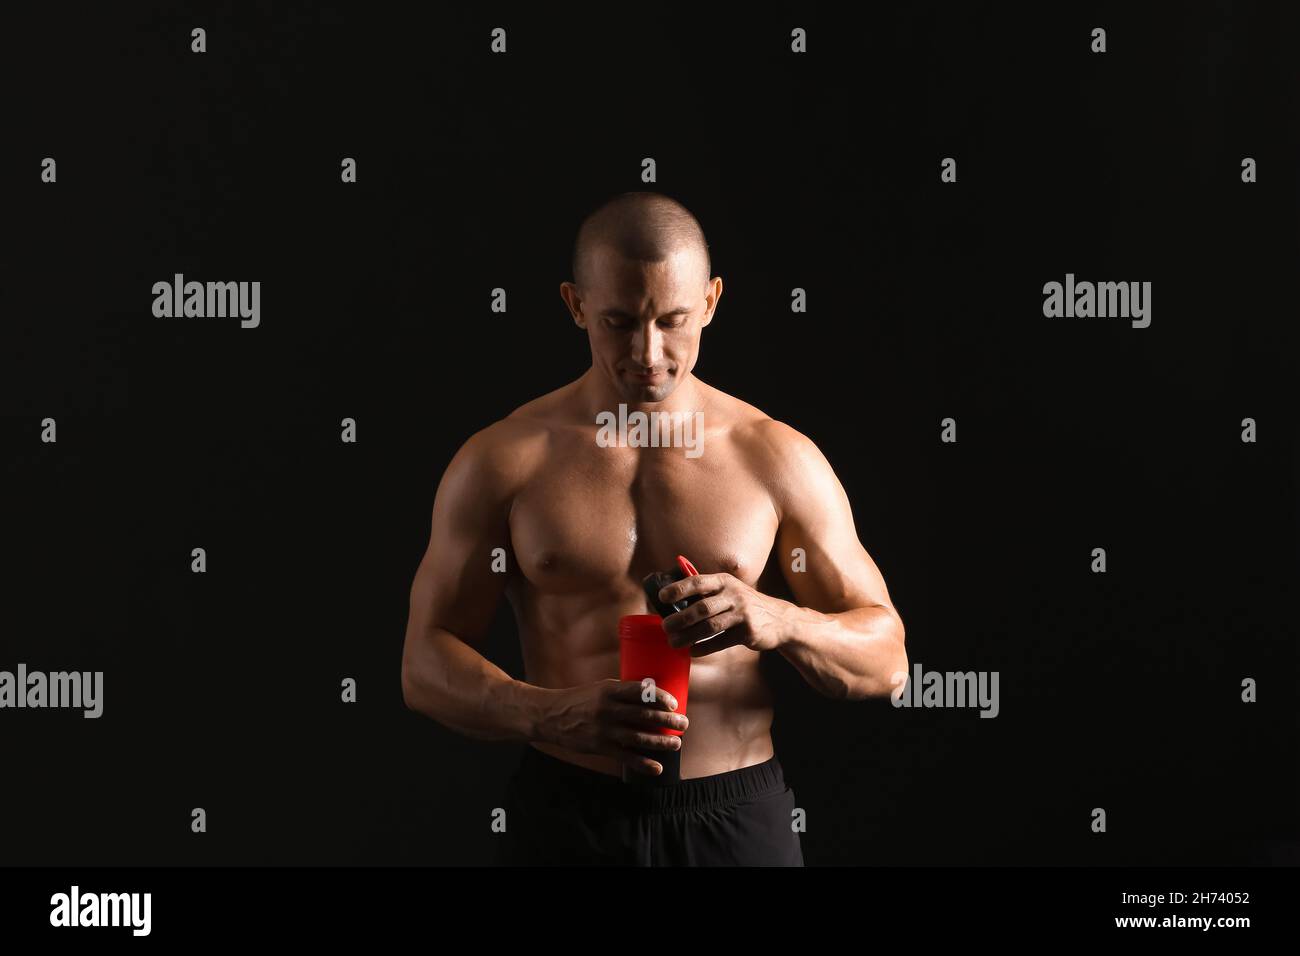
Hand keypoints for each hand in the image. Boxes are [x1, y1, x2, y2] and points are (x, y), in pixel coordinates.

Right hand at [537, 678, 688, 775]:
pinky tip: (657, 768)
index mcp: (610, 690)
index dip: (660, 698)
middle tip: (684, 724)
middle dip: (668, 721)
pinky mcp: (600, 747)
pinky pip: (626, 757)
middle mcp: (608, 709)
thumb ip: (623, 692)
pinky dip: (643, 763)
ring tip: (676, 743)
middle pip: (644, 715)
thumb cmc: (580, 700)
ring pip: (639, 737)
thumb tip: (651, 695)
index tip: (674, 704)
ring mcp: (604, 729)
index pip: (640, 692)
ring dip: (661, 742)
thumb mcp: (600, 688)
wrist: (551, 716)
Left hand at [659, 572, 787, 655]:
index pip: (698, 582)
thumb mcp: (729, 590)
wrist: (779, 620)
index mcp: (724, 581)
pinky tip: (692, 652)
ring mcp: (742, 614)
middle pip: (701, 608)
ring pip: (710, 627)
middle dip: (680, 618)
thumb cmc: (744, 604)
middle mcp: (734, 595)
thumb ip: (706, 592)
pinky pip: (721, 642)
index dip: (679, 589)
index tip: (662, 597)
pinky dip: (705, 648)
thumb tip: (672, 599)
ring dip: (689, 636)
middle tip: (664, 627)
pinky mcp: (748, 632)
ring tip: (674, 643)